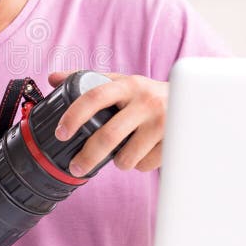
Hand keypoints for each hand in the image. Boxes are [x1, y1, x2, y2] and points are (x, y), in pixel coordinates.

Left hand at [48, 71, 167, 174]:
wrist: (192, 100)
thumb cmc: (145, 95)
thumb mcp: (120, 82)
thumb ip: (87, 79)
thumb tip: (53, 78)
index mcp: (127, 85)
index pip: (95, 97)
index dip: (74, 115)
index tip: (61, 133)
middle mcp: (145, 101)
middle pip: (108, 136)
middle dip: (87, 156)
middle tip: (76, 167)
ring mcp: (162, 122)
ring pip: (127, 157)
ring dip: (118, 162)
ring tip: (119, 154)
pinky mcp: (174, 142)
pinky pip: (145, 165)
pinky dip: (137, 165)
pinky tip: (141, 153)